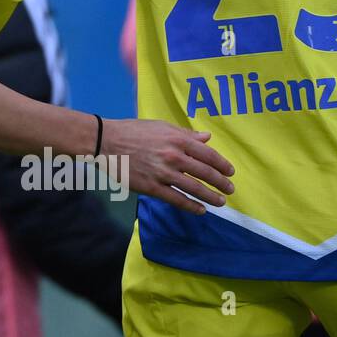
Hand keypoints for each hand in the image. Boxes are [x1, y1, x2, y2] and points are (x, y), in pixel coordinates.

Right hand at [102, 119, 234, 214]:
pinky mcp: (151, 187)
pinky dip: (190, 206)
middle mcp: (174, 156)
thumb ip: (185, 134)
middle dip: (221, 182)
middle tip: (230, 189)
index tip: (230, 172)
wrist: (106, 142)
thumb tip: (206, 137)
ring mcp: (163, 173)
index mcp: (177, 140)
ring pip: (194, 188)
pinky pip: (176, 199)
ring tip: (220, 202)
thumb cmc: (133, 131)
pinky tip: (200, 210)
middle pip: (205, 172)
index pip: (208, 154)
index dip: (222, 165)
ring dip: (210, 197)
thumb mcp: (161, 126)